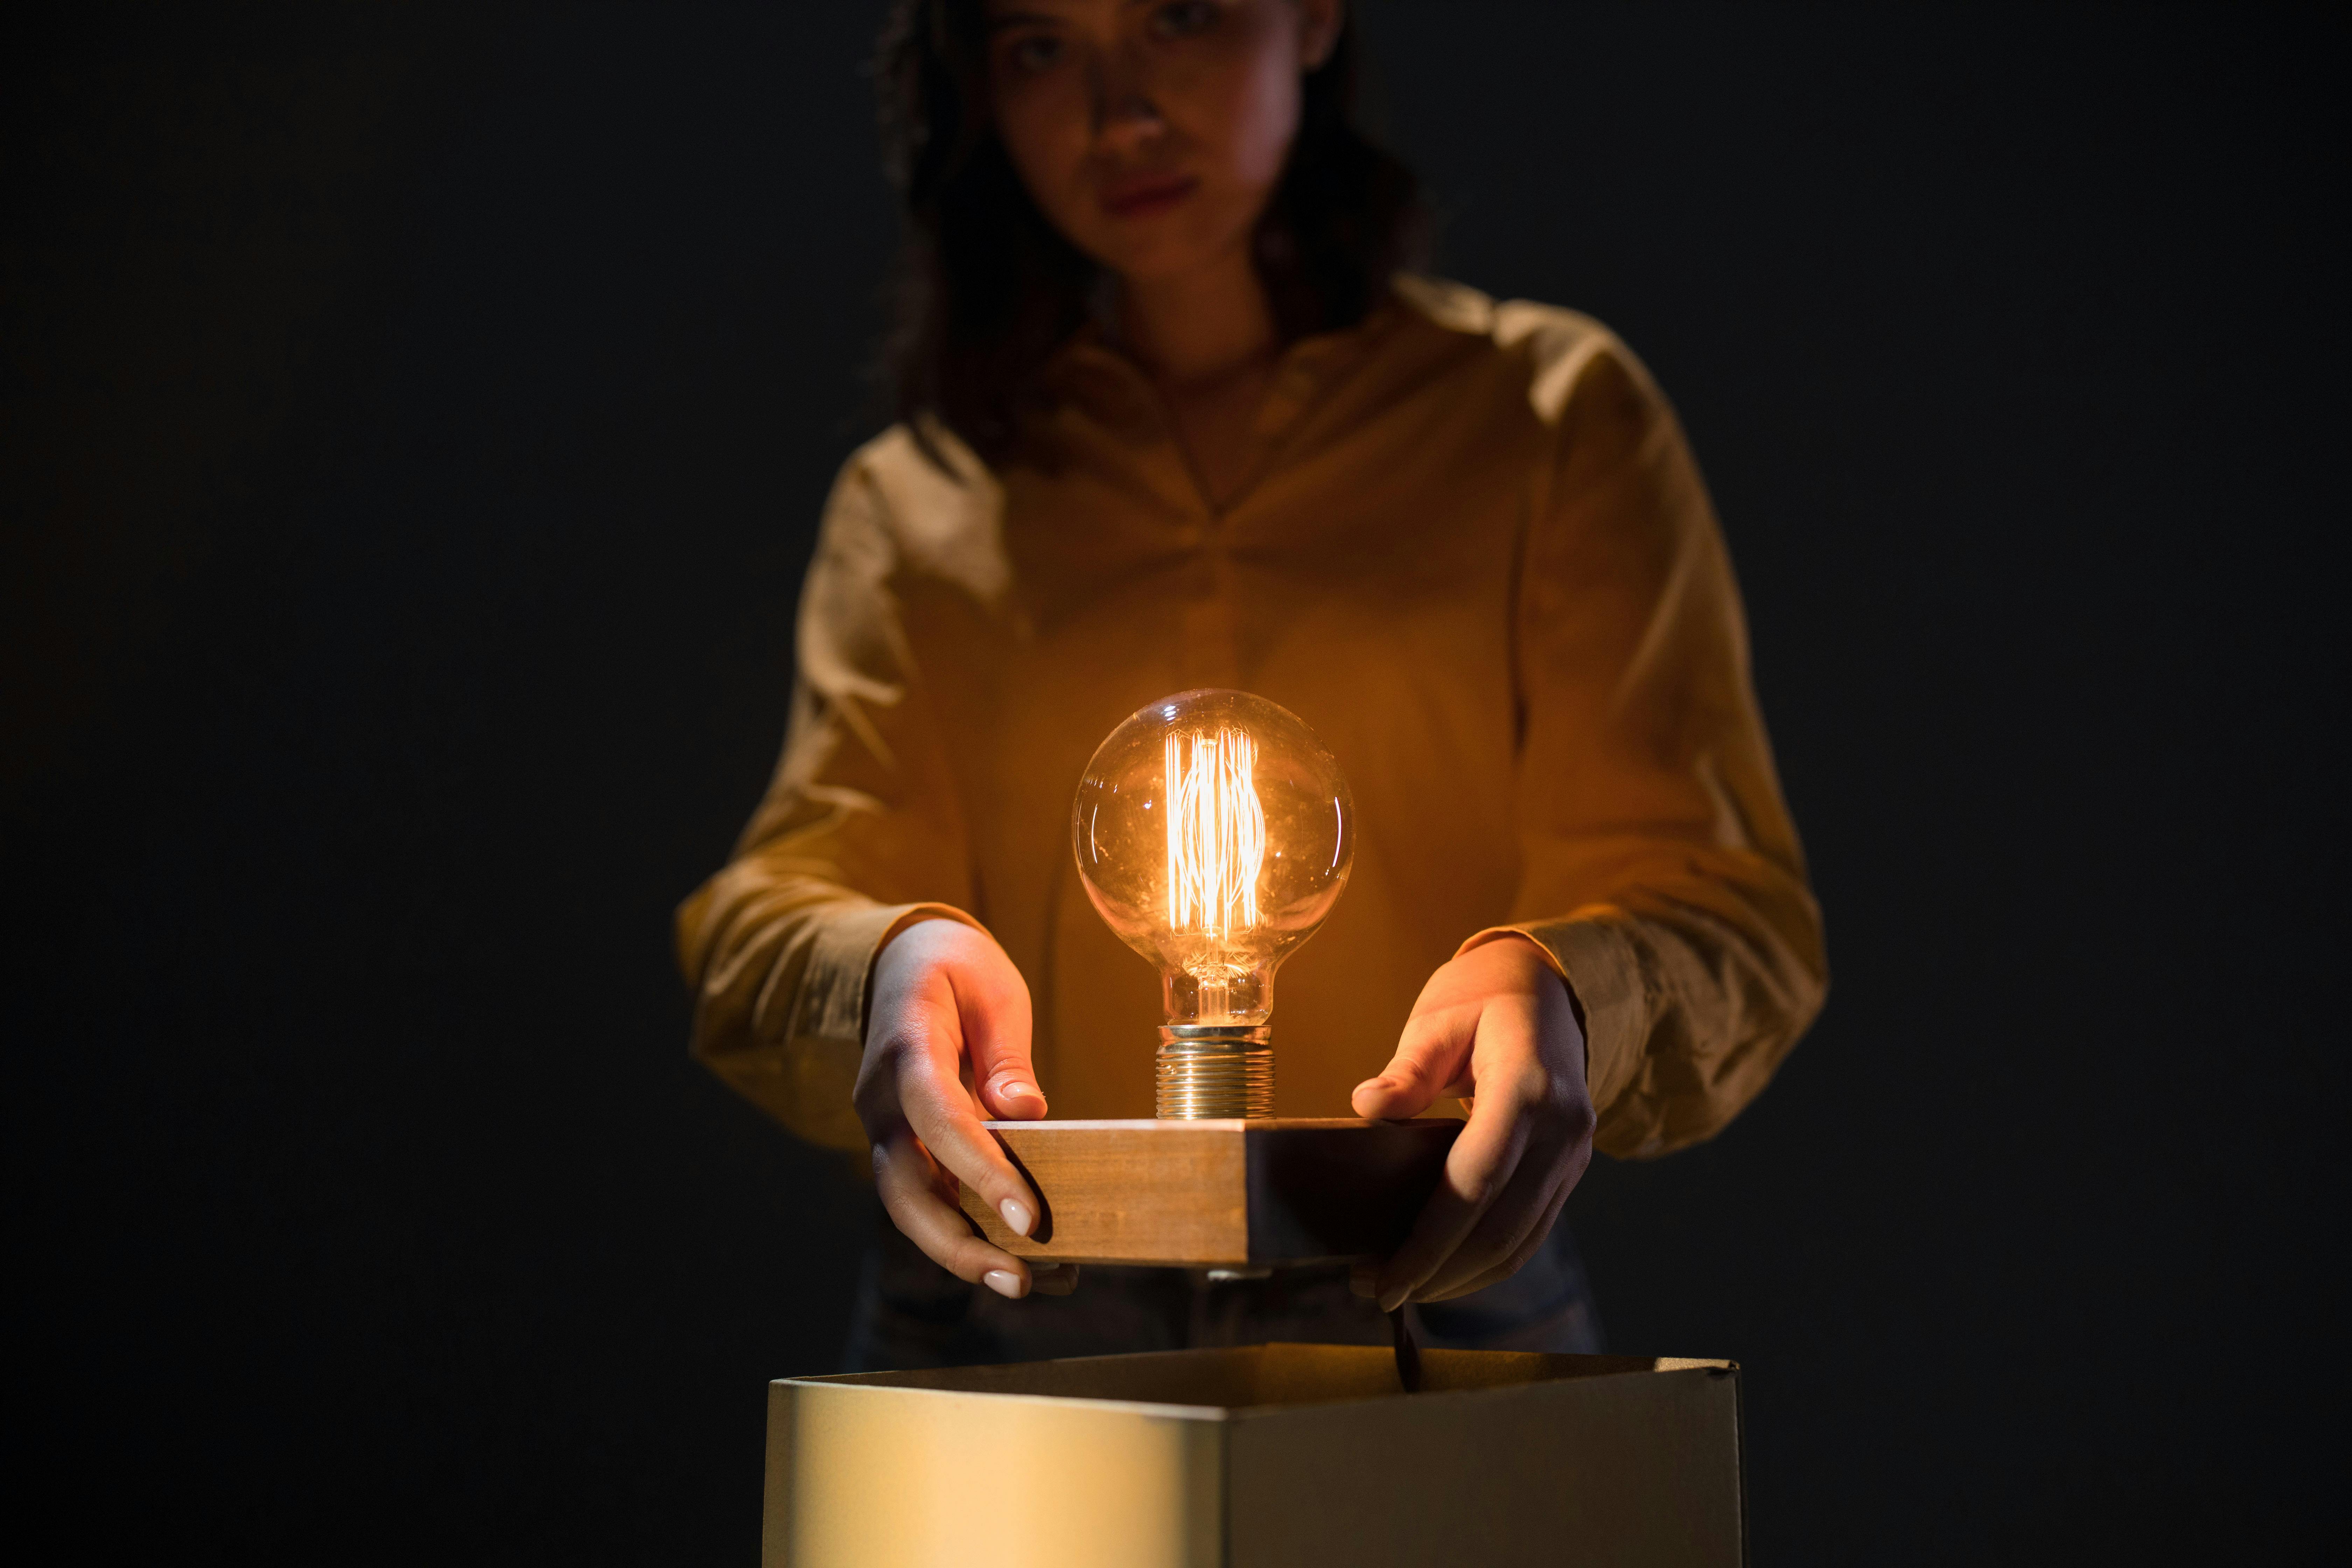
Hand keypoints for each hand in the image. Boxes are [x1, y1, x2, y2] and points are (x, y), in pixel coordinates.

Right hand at [853, 917, 1077, 1299]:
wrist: (901, 963)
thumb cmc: (955, 971)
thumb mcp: (991, 988)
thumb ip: (1005, 1051)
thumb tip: (1026, 1115)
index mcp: (906, 1048)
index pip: (937, 1119)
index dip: (980, 1171)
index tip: (1028, 1216)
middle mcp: (882, 1101)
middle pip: (907, 1188)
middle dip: (960, 1243)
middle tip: (1022, 1278)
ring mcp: (886, 1130)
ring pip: (910, 1208)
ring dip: (963, 1254)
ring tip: (1028, 1284)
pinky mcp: (903, 1149)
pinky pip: (928, 1201)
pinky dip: (968, 1236)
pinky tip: (1024, 1263)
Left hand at [1350, 935, 1594, 1309]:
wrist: (1550, 990)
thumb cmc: (1483, 999)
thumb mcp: (1439, 1019)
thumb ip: (1407, 1069)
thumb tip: (1367, 1107)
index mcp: (1527, 1086)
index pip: (1476, 1182)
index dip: (1429, 1242)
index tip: (1384, 1278)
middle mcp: (1562, 1128)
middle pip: (1500, 1229)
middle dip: (1437, 1273)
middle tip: (1376, 1291)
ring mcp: (1574, 1153)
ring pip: (1522, 1243)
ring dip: (1462, 1278)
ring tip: (1402, 1289)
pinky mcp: (1571, 1168)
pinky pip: (1533, 1232)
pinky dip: (1488, 1261)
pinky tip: (1444, 1271)